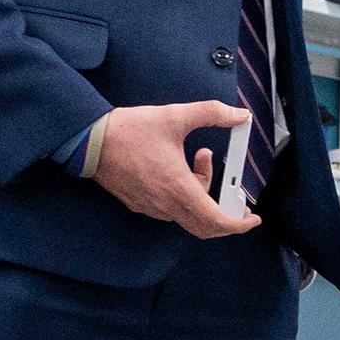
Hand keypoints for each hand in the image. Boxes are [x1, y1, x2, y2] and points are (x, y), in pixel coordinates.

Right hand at [88, 101, 259, 237]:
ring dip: (203, 192)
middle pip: (205, 226)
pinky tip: (182, 166)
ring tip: (202, 158)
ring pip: (188, 214)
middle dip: (226, 213)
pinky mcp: (139, 203)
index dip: (238, 224)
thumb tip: (239, 114)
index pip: (216, 221)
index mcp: (178, 188)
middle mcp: (164, 204)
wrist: (88, 140)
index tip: (252, 218)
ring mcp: (150, 207)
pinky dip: (185, 193)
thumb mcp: (175, 116)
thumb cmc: (129, 130)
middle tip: (237, 197)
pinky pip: (171, 209)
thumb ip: (212, 113)